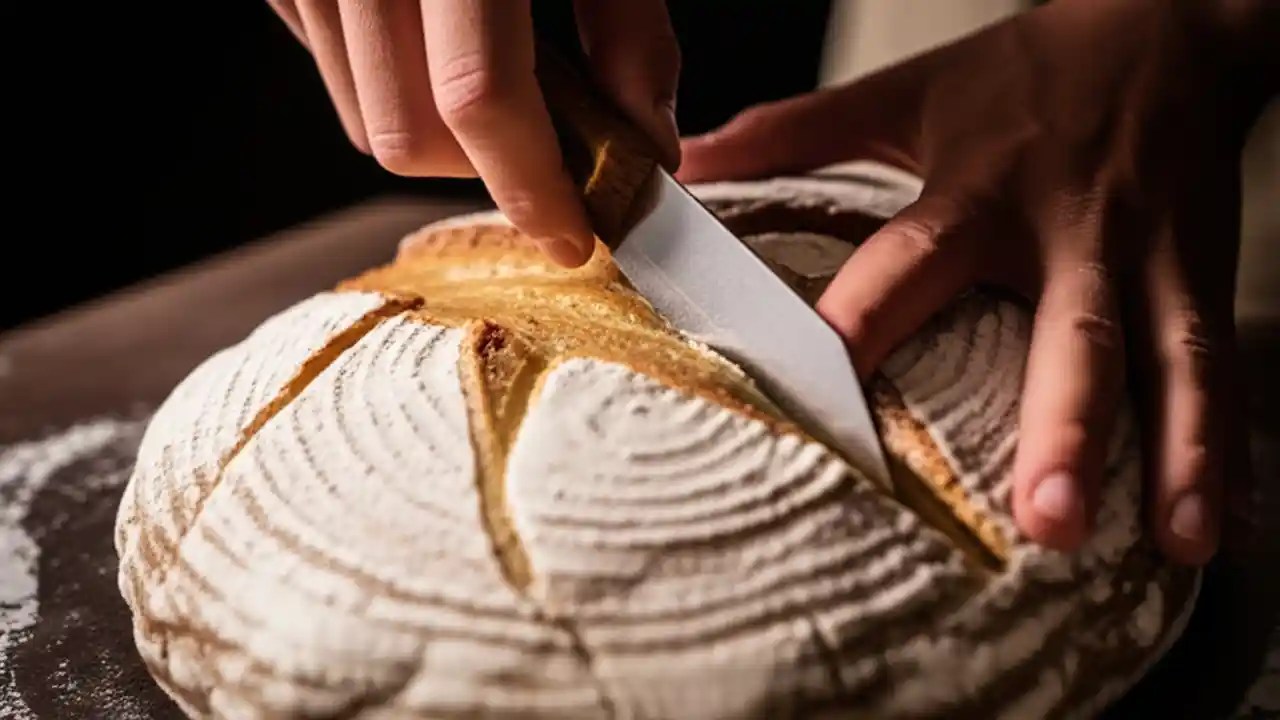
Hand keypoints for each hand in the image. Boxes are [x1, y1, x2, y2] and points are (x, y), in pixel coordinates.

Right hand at [267, 0, 681, 266]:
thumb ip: (631, 31)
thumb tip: (646, 144)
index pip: (479, 98)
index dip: (533, 186)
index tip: (578, 235)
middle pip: (408, 137)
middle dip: (489, 167)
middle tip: (554, 143)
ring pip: (366, 116)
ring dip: (445, 131)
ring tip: (501, 69)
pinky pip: (337, 69)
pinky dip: (399, 81)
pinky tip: (438, 30)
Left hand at [679, 0, 1276, 563]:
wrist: (1172, 23)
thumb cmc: (1025, 75)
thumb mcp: (907, 95)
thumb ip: (797, 131)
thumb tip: (689, 158)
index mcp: (981, 194)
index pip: (911, 263)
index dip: (865, 324)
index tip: (826, 398)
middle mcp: (1073, 234)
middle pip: (1074, 335)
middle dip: (1067, 428)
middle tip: (1047, 522)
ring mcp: (1155, 258)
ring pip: (1175, 362)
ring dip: (1178, 454)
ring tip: (1173, 543)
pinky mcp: (1210, 273)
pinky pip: (1226, 368)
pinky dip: (1230, 448)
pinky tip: (1225, 529)